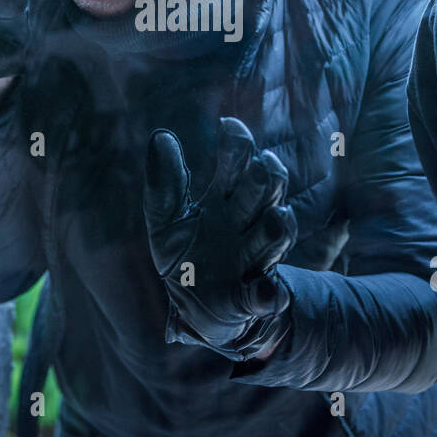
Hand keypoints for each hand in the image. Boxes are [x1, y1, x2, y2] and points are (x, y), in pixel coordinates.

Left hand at [143, 117, 297, 361]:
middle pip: (264, 195)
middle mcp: (246, 225)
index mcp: (226, 202)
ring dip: (276, 229)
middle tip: (264, 164)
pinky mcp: (252, 299)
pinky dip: (267, 293)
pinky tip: (267, 291)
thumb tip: (160, 137)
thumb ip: (166, 184)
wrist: (195, 311)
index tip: (229, 125)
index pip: (238, 166)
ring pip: (274, 238)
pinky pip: (265, 295)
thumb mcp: (167, 220)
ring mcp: (253, 261)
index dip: (238, 146)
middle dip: (266, 182)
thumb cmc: (186, 257)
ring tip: (276, 217)